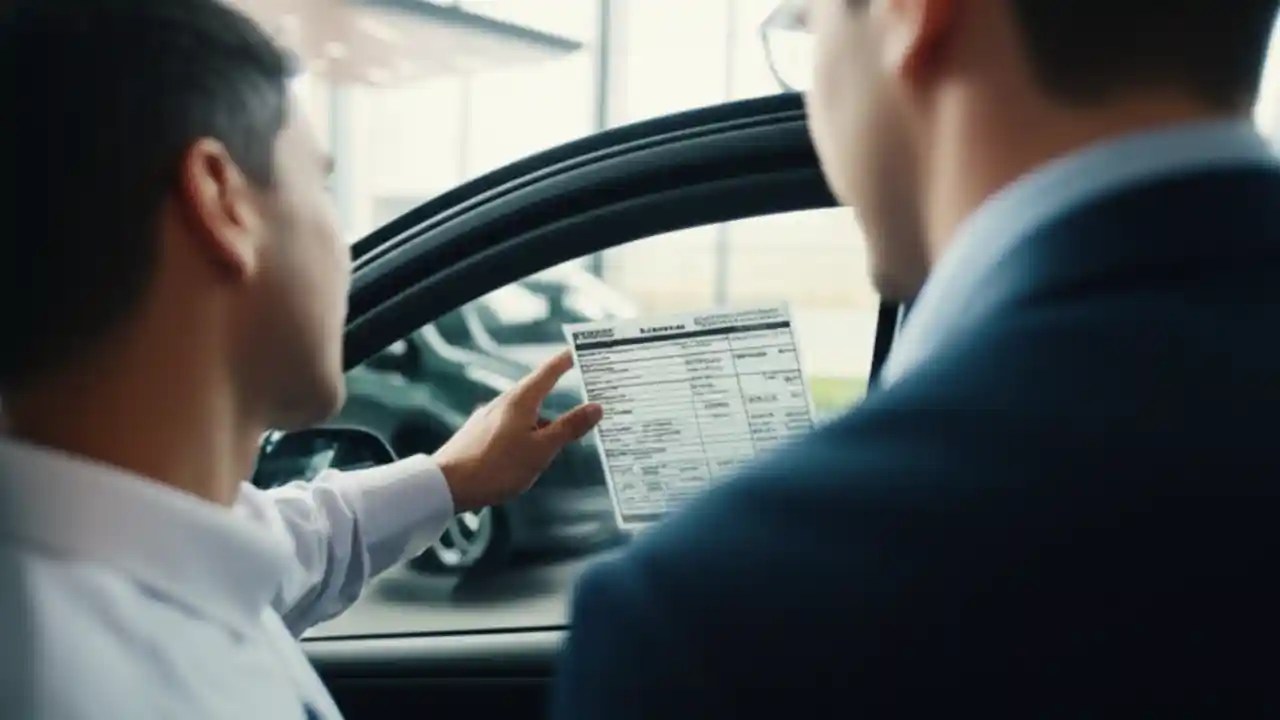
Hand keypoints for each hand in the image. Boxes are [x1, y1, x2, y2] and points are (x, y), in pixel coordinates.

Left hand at [433, 349, 603, 512]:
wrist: (447, 485)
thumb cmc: (496, 467)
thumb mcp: (541, 450)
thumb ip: (569, 428)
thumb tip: (596, 407)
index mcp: (520, 400)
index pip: (548, 372)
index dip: (566, 361)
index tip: (579, 351)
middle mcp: (503, 403)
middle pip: (536, 392)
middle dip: (558, 396)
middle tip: (581, 402)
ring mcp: (488, 417)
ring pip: (524, 414)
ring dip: (543, 422)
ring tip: (559, 439)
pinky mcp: (479, 433)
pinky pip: (511, 426)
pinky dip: (527, 433)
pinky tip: (529, 453)